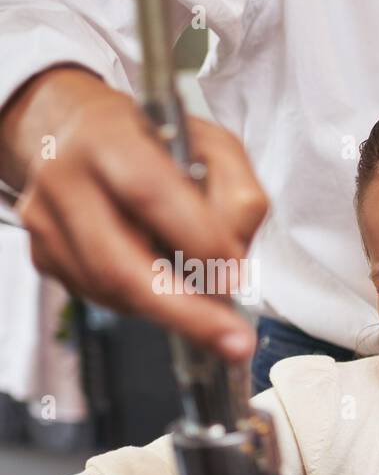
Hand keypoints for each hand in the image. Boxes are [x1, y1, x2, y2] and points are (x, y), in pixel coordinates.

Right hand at [4, 68, 265, 360]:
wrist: (72, 132)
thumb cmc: (152, 141)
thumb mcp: (213, 146)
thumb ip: (238, 195)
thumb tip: (235, 257)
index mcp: (110, 139)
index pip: (149, 194)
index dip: (197, 241)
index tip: (236, 276)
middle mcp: (66, 180)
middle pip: (119, 266)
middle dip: (185, 314)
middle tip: (233, 342)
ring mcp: (47, 222)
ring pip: (112, 291)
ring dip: (170, 311)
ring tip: (209, 314)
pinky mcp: (44, 255)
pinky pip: (102, 297)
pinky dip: (145, 303)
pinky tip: (165, 288)